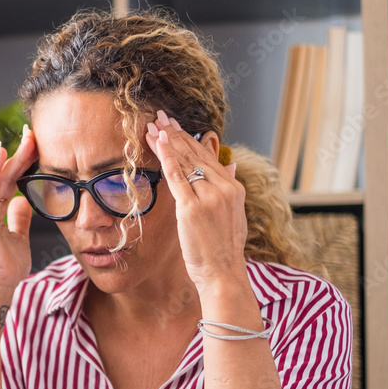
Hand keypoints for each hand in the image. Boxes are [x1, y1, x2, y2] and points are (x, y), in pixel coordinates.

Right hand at [0, 125, 37, 292]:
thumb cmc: (7, 265)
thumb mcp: (19, 235)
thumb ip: (18, 216)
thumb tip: (24, 201)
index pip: (9, 179)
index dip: (22, 162)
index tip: (36, 144)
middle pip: (3, 174)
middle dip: (20, 153)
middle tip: (33, 132)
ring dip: (13, 157)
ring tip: (26, 138)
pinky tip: (3, 154)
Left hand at [145, 110, 246, 288]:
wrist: (223, 272)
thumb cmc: (222, 249)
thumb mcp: (233, 216)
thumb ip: (228, 191)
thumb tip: (230, 168)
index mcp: (234, 189)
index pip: (208, 158)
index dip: (190, 140)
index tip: (176, 127)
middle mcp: (224, 188)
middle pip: (196, 154)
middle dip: (176, 134)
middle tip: (160, 116)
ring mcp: (209, 196)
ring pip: (185, 161)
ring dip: (167, 140)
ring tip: (153, 125)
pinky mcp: (192, 207)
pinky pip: (177, 176)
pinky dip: (167, 156)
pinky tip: (158, 142)